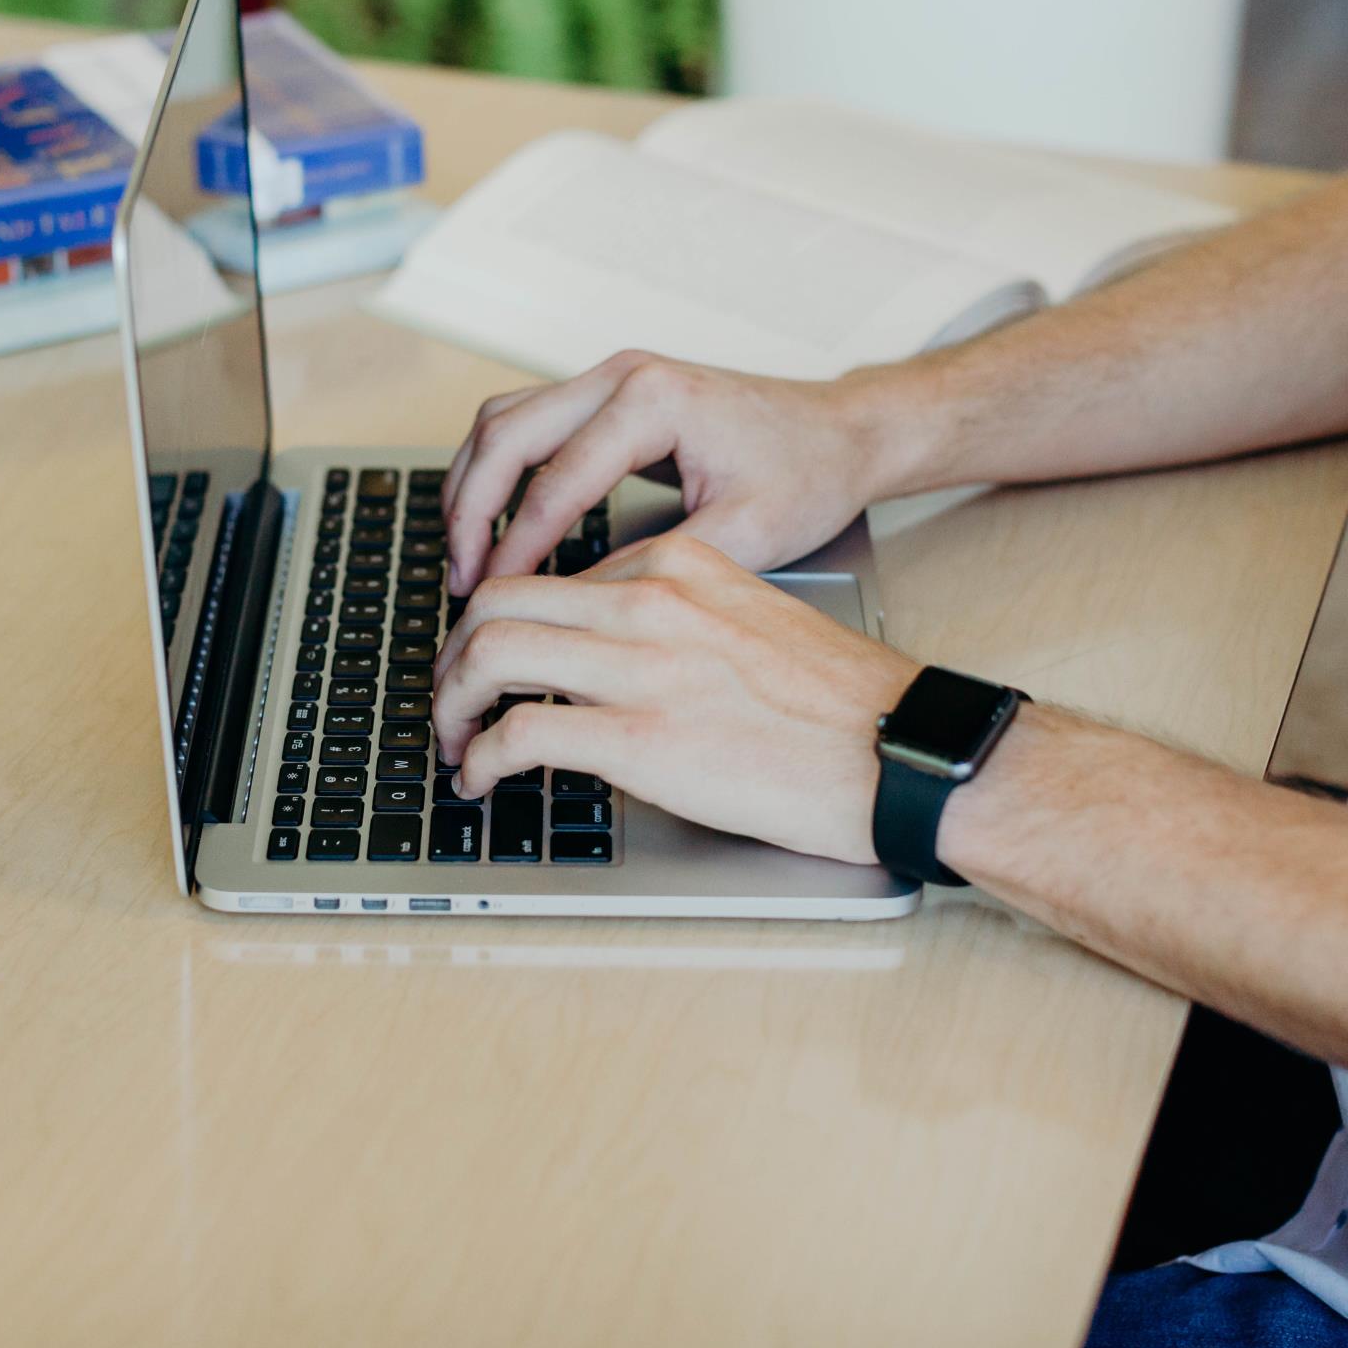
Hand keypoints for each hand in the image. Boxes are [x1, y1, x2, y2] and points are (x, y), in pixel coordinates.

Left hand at [431, 533, 917, 864]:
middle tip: (448, 700)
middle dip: (452, 656)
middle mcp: (649, 602)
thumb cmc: (835, 705)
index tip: (488, 667)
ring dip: (449, 704)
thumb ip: (671, 621)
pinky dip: (479, 760)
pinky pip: (518, 735)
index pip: (547, 578)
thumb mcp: (743, 622)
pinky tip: (480, 781)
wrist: (899, 752)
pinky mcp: (641, 739)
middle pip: (495, 602)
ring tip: (452, 742)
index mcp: (675, 566)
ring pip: (487, 656)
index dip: (499, 626)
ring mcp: (641, 668)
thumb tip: (599, 654)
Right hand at [441, 350, 909, 595]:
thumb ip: (660, 568)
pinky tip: (492, 522)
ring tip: (463, 554)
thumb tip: (580, 606)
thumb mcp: (746, 535)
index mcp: (655, 401)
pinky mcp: (609, 395)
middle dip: (471, 509)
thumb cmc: (808, 473)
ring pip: (503, 420)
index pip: (557, 479)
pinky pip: (527, 424)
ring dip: (473, 484)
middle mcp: (623, 375)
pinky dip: (498, 471)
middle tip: (461, 577)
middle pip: (505, 432)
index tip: (493, 598)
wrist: (843, 432)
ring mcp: (611, 378)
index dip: (516, 545)